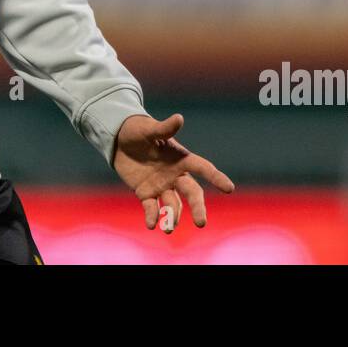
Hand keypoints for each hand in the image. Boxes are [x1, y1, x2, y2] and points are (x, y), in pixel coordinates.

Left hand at [112, 113, 234, 232]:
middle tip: (201, 223)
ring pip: (173, 204)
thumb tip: (179, 118)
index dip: (216, 177)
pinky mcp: (146, 193)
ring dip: (172, 216)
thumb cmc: (138, 130)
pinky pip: (152, 208)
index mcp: (181, 158)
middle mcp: (175, 175)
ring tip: (168, 228)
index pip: (202, 168)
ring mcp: (161, 186)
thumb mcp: (149, 128)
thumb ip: (164, 128)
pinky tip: (151, 225)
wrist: (118, 139)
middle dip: (197, 207)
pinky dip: (152, 217)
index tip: (229, 188)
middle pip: (191, 193)